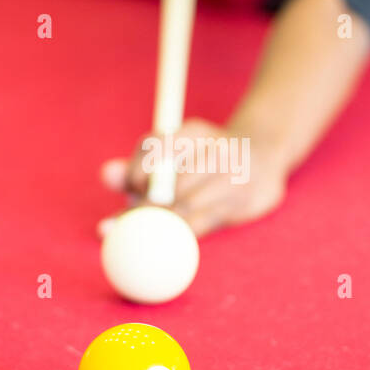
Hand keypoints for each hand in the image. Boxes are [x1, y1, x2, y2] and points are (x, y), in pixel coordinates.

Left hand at [99, 117, 288, 237]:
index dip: (136, 174)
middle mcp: (216, 148)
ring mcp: (234, 174)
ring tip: (156, 228)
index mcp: (193, 132)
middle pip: (168, 183)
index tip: (132, 189)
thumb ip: (135, 168)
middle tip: (134, 221)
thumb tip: (106, 175)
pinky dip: (184, 233)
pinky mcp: (246, 199)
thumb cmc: (203, 164)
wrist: (263, 159)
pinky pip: (204, 222)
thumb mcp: (170, 158)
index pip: (154, 148)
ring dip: (163, 223)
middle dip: (146, 206)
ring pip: (185, 206)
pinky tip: (176, 237)